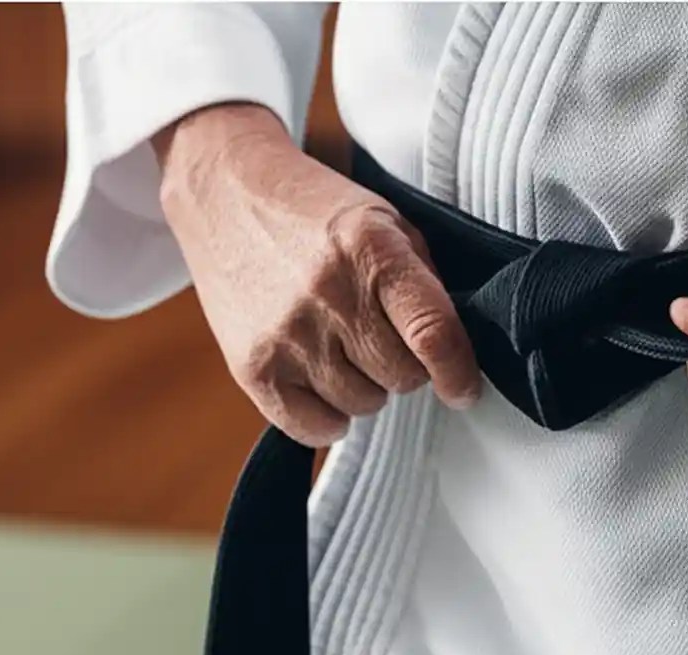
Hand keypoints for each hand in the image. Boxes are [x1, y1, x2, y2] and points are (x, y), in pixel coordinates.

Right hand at [154, 104, 480, 446]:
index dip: (458, 373)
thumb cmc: (314, 210)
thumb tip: (455, 350)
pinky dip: (328, 415)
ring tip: (342, 345)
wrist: (224, 193)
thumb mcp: (383, 221)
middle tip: (379, 335)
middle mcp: (329, 292)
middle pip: (401, 377)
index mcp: (372, 250)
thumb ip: (424, 280)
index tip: (463, 390)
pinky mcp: (251, 367)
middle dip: (404, 365)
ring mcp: (286, 333)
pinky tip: (321, 379)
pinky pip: (314, 427)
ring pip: (363, 404)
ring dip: (365, 386)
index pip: (432, 333)